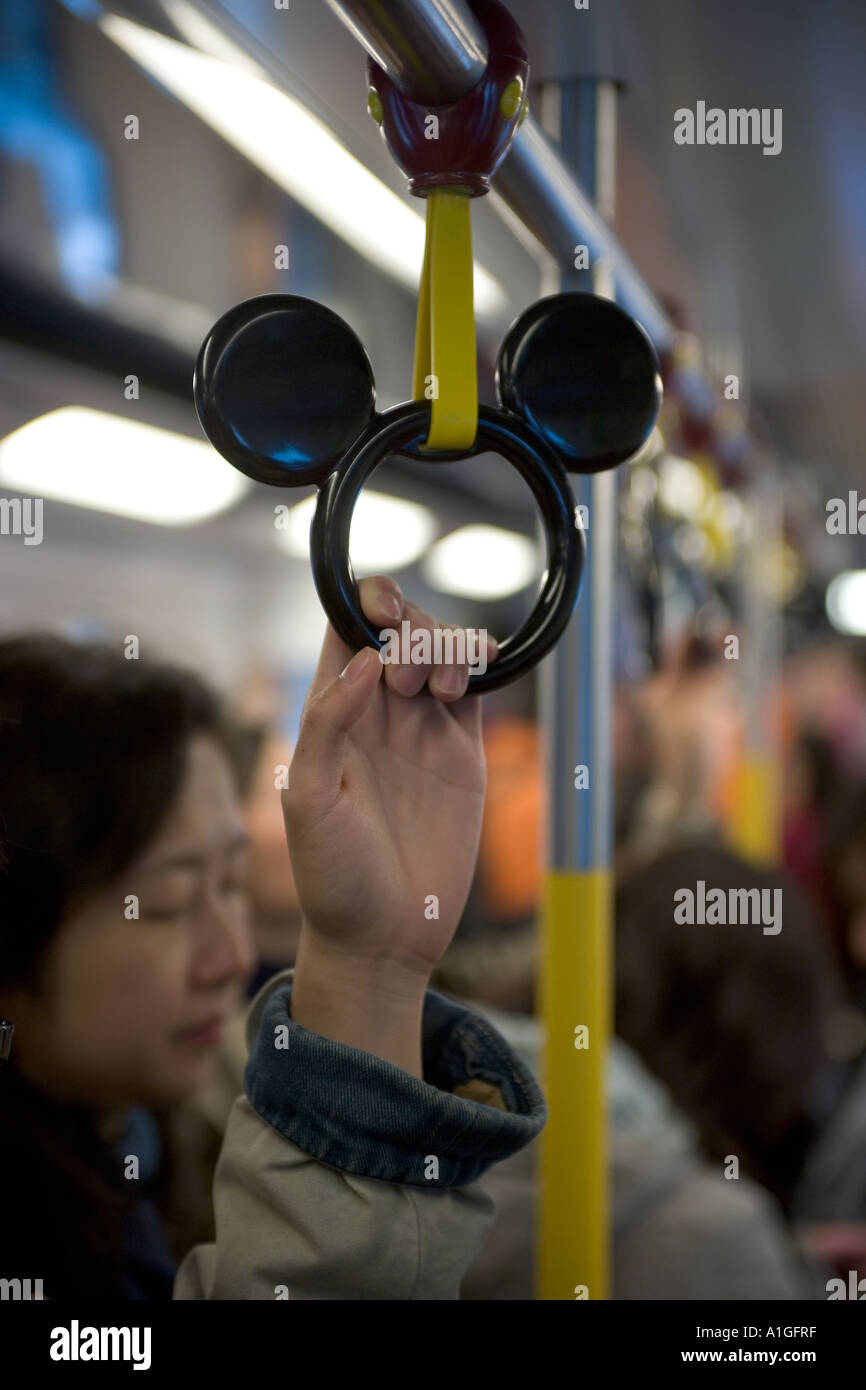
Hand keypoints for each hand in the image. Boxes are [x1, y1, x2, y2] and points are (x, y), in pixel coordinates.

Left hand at [283, 576, 496, 1072]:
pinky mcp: (463, 753)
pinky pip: (477, 688)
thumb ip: (327, 725)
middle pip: (398, 630)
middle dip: (410, 629)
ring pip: (441, 650)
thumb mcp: (311, 803)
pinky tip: (480, 669)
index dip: (364, 603)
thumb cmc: (332, 878)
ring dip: (447, 646)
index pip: (344, 630)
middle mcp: (376, 713)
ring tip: (442, 692)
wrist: (384, 939)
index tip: (382, 612)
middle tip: (409, 680)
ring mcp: (422, 729)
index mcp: (329, 713)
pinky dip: (483, 661)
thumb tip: (362, 661)